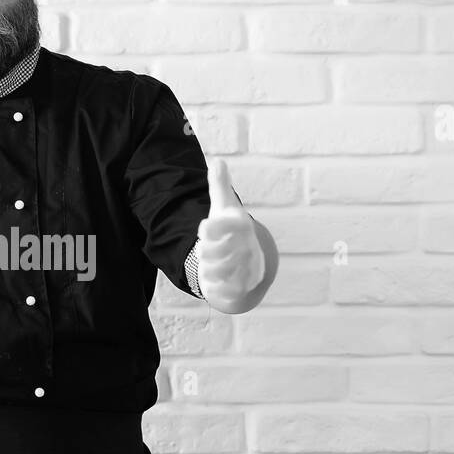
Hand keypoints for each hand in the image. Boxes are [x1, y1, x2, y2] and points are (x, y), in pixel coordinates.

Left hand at [196, 159, 264, 313]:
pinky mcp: (243, 287)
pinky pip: (228, 291)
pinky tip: (212, 282)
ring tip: (208, 266)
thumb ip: (220, 186)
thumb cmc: (231, 230)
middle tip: (203, 250)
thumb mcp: (225, 207)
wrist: (250, 259)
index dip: (210, 228)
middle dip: (207, 251)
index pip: (226, 225)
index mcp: (242, 226)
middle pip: (221, 250)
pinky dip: (217, 289)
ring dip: (210, 270)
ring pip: (223, 271)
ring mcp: (247, 268)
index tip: (203, 228)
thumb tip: (218, 161)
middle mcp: (248, 247)